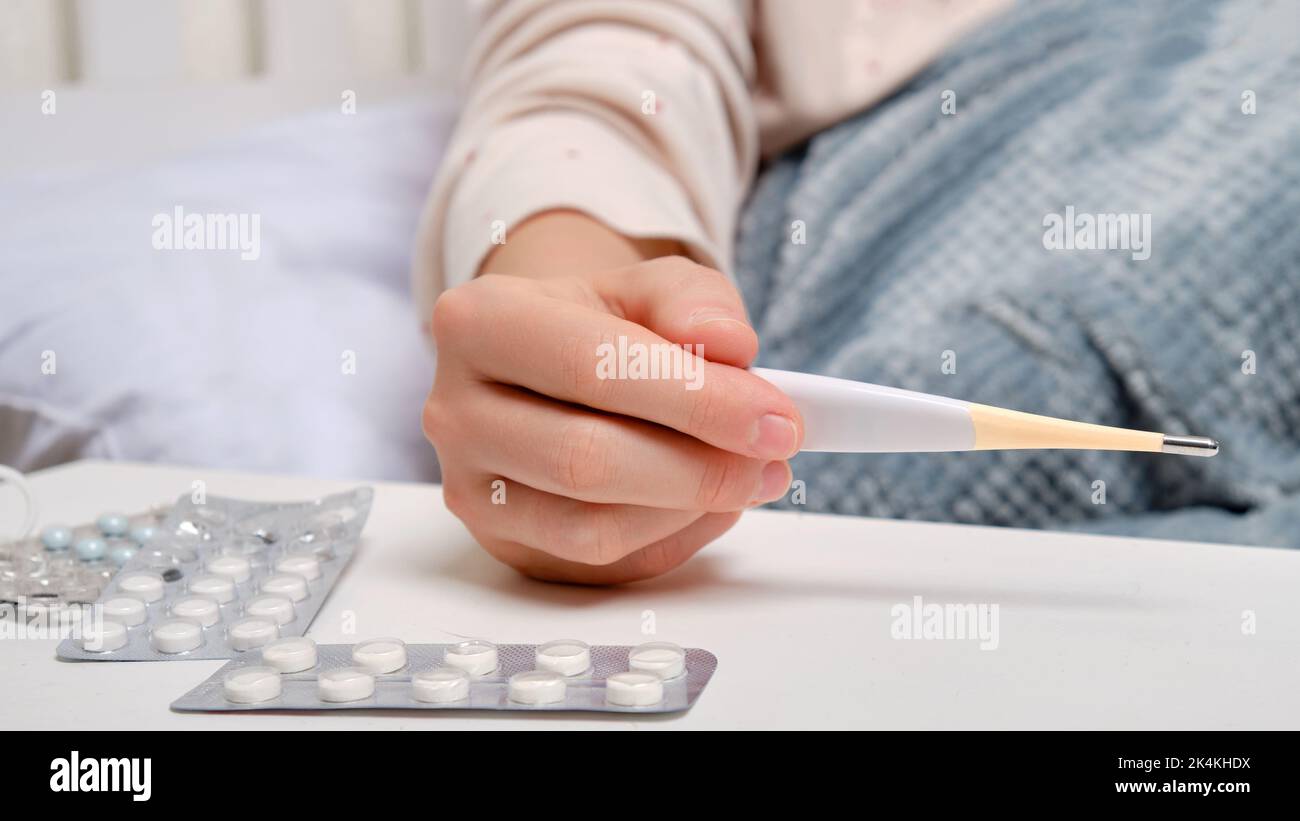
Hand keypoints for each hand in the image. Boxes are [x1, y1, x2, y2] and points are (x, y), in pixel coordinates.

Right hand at [423, 234, 801, 583]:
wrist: (541, 365)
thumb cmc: (597, 324)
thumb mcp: (645, 286)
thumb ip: (691, 299)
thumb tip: (728, 344)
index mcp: (480, 322)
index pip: (595, 368)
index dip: (697, 399)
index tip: (778, 417)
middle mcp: (455, 410)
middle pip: (588, 459)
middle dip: (702, 465)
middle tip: (775, 456)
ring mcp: (470, 487)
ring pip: (591, 525)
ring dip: (690, 508)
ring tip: (751, 476)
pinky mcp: (500, 542)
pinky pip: (597, 560)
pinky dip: (669, 535)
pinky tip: (706, 501)